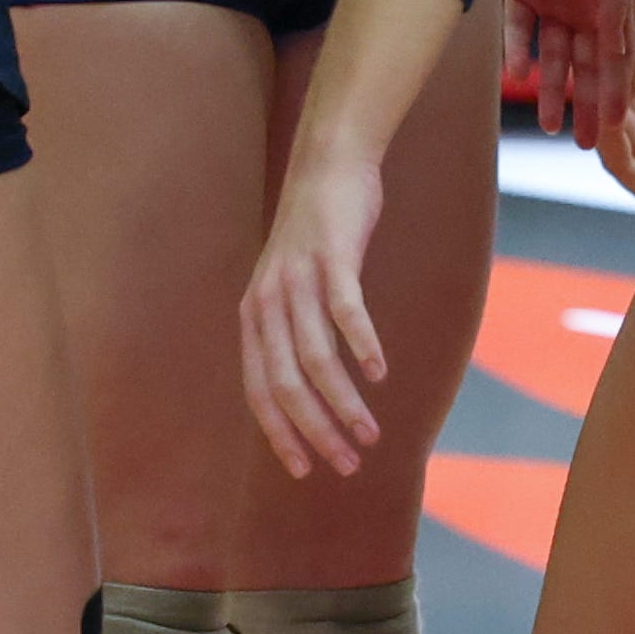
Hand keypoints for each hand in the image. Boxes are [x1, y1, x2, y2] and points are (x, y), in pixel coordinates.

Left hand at [241, 143, 392, 479]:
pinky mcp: (331, 256)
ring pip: (315, 357)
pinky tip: (380, 372)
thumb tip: (308, 385)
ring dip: (342, 402)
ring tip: (369, 432)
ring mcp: (297, 279)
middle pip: (285, 384)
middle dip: (315, 431)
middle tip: (347, 463)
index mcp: (254, 316)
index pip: (258, 391)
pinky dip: (361, 345)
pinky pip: (344, 311)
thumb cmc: (318, 233)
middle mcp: (267, 302)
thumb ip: (293, 331)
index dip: (280, 434)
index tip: (306, 470)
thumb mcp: (292, 286)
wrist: (329, 163)